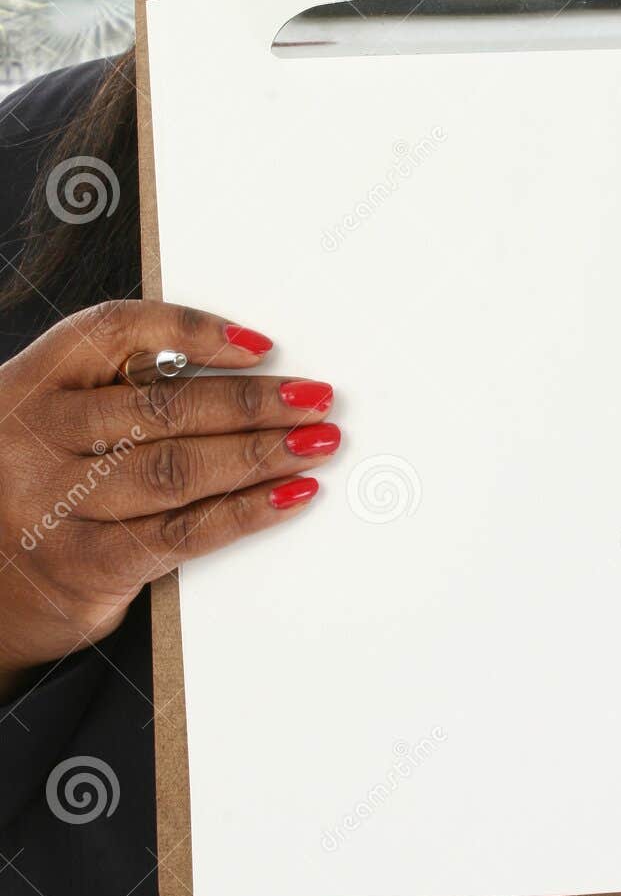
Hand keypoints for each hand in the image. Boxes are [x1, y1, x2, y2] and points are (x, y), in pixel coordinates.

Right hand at [0, 299, 340, 679]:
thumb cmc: (32, 491)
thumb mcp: (48, 424)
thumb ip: (113, 393)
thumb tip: (234, 370)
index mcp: (27, 386)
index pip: (113, 332)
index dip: (189, 329)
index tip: (257, 342)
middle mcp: (33, 439)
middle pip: (163, 407)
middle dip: (251, 402)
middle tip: (315, 397)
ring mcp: (53, 505)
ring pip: (177, 468)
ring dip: (260, 453)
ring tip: (316, 442)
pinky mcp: (83, 566)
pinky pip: (181, 532)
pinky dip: (246, 511)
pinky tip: (289, 496)